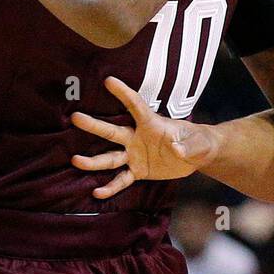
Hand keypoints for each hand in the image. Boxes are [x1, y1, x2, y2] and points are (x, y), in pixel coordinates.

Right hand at [70, 76, 216, 198]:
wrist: (196, 156)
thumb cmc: (198, 141)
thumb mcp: (198, 142)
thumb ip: (189, 145)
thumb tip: (176, 149)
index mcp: (152, 124)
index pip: (136, 106)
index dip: (124, 94)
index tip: (109, 80)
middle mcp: (138, 137)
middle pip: (113, 131)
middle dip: (94, 125)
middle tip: (75, 117)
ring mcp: (135, 154)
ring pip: (110, 158)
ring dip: (93, 161)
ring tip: (76, 160)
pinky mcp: (138, 171)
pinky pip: (121, 179)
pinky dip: (110, 187)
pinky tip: (97, 193)